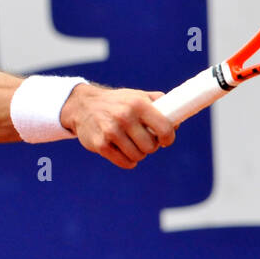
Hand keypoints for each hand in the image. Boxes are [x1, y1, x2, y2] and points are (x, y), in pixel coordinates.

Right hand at [59, 83, 174, 169]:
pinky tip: (123, 152)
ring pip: (138, 156)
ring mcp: (111, 131)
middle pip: (151, 146)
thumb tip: (177, 121)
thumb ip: (159, 104)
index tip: (165, 140)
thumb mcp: (137, 96)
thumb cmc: (117, 102)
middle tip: (144, 140)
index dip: (168, 138)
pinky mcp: (100, 145)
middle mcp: (125, 116)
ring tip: (132, 144)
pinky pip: (124, 162)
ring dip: (138, 153)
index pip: (164, 128)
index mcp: (138, 104)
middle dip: (150, 146)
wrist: (83, 106)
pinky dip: (127, 161)